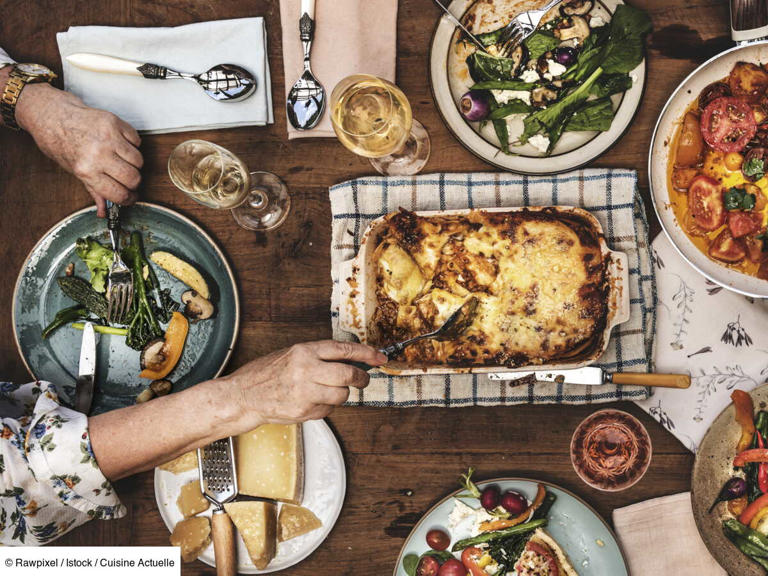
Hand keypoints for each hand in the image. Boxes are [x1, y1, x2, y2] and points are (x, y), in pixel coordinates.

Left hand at [15, 83, 142, 216]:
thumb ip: (94, 191)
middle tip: (127, 179)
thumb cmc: (61, 143)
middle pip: (134, 178)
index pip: (119, 194)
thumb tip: (104, 211)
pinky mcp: (115, 123)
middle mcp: (98, 154)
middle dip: (133, 182)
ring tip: (121, 159)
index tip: (130, 197)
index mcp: (86, 170)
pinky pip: (137, 141)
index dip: (128, 199)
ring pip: (139, 161)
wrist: (53, 116)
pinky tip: (120, 144)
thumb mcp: (75, 171)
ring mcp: (108, 137)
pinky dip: (132, 144)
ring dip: (134, 163)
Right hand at [228, 340, 387, 426]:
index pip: (344, 349)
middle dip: (361, 378)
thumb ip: (319, 356)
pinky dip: (326, 407)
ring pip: (341, 395)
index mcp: (304, 351)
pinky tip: (311, 402)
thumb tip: (351, 359)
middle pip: (348, 374)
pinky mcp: (304, 411)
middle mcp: (306, 370)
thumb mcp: (292, 354)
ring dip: (341, 394)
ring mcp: (305, 392)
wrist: (244, 396)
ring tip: (327, 391)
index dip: (366, 353)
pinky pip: (328, 410)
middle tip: (363, 379)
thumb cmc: (267, 374)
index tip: (379, 357)